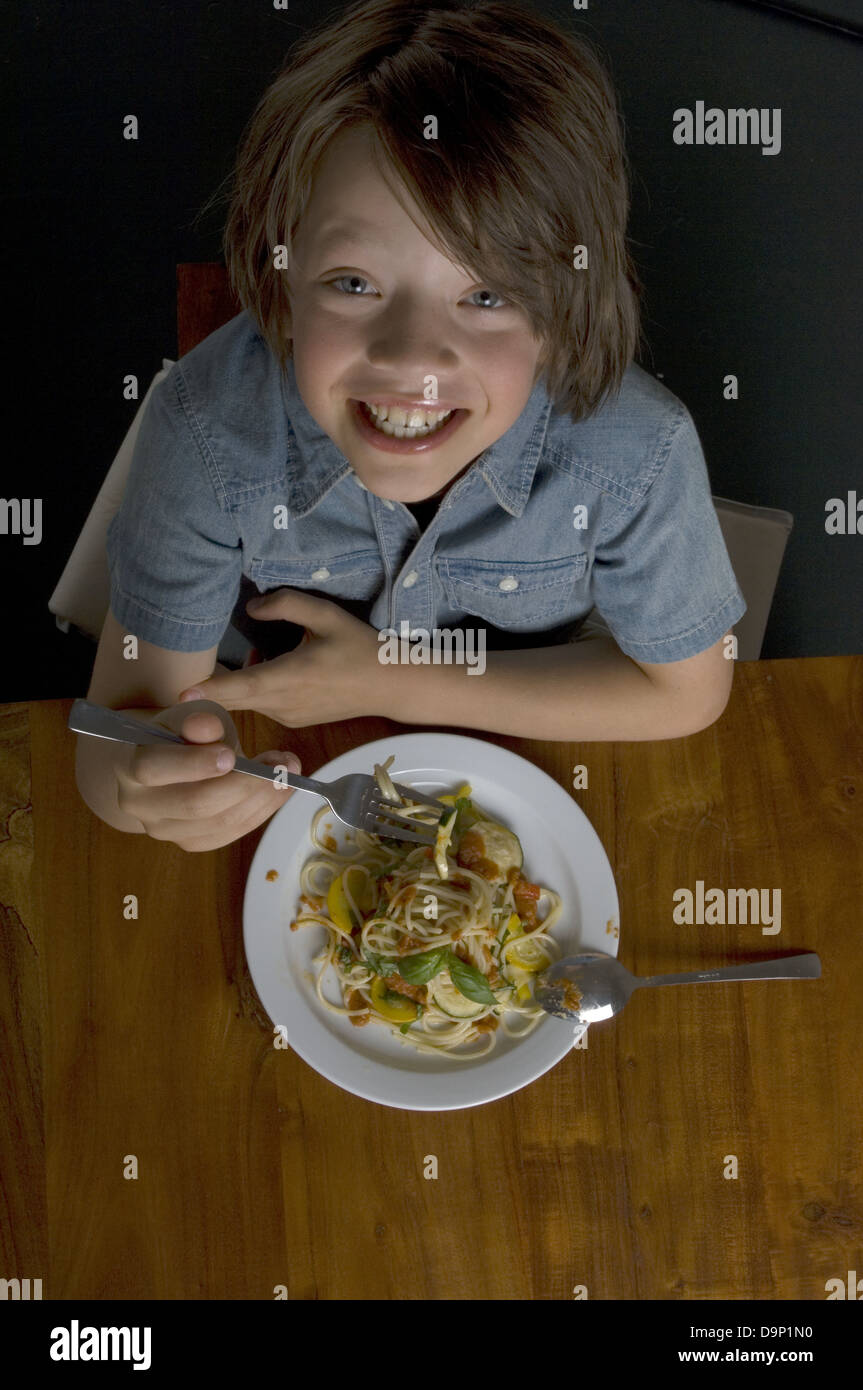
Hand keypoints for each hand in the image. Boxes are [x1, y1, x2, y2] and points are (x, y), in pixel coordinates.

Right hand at [115, 706, 301, 851]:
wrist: (166, 761)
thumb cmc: (178, 733)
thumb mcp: (185, 716)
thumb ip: (196, 721)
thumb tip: (207, 727)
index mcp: (128, 765)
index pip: (153, 768)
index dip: (193, 763)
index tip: (231, 755)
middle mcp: (139, 804)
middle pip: (195, 804)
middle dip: (245, 783)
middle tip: (281, 763)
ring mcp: (164, 829)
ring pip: (220, 822)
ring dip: (262, 797)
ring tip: (288, 771)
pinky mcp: (190, 842)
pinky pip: (230, 833)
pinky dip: (261, 811)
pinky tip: (279, 791)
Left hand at [177, 588, 388, 726]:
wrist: (389, 686)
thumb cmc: (359, 647)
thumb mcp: (326, 615)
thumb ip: (286, 605)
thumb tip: (251, 607)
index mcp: (288, 677)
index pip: (240, 687)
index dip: (209, 691)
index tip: (180, 694)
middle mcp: (283, 703)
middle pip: (233, 699)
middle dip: (206, 690)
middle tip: (178, 676)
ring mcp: (287, 717)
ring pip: (246, 702)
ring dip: (232, 686)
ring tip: (227, 662)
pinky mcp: (293, 721)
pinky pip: (261, 705)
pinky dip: (252, 690)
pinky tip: (266, 668)